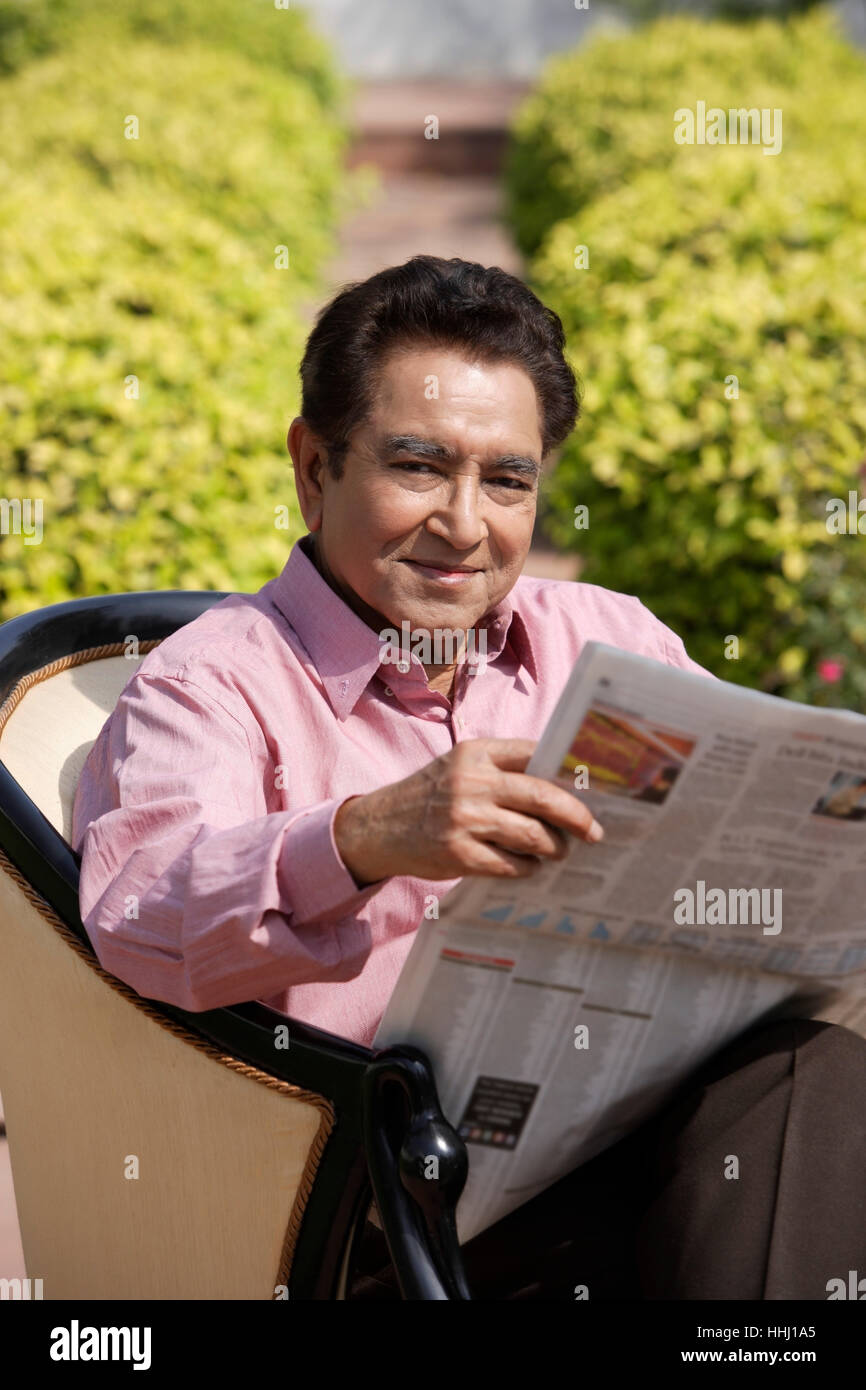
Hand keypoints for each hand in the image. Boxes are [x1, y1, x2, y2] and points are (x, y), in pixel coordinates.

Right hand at [333, 738, 602, 886]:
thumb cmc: (430, 796)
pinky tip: (529, 866)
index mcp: (476, 752)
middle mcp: (472, 782)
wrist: (379, 828)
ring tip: (559, 851)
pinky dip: (528, 867)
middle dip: (578, 817)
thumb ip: (503, 768)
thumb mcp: (460, 766)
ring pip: (533, 835)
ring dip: (555, 847)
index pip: (537, 755)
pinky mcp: (459, 854)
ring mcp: (464, 819)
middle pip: (544, 797)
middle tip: (594, 831)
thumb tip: (565, 785)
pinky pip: (512, 865)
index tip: (596, 789)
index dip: (570, 773)